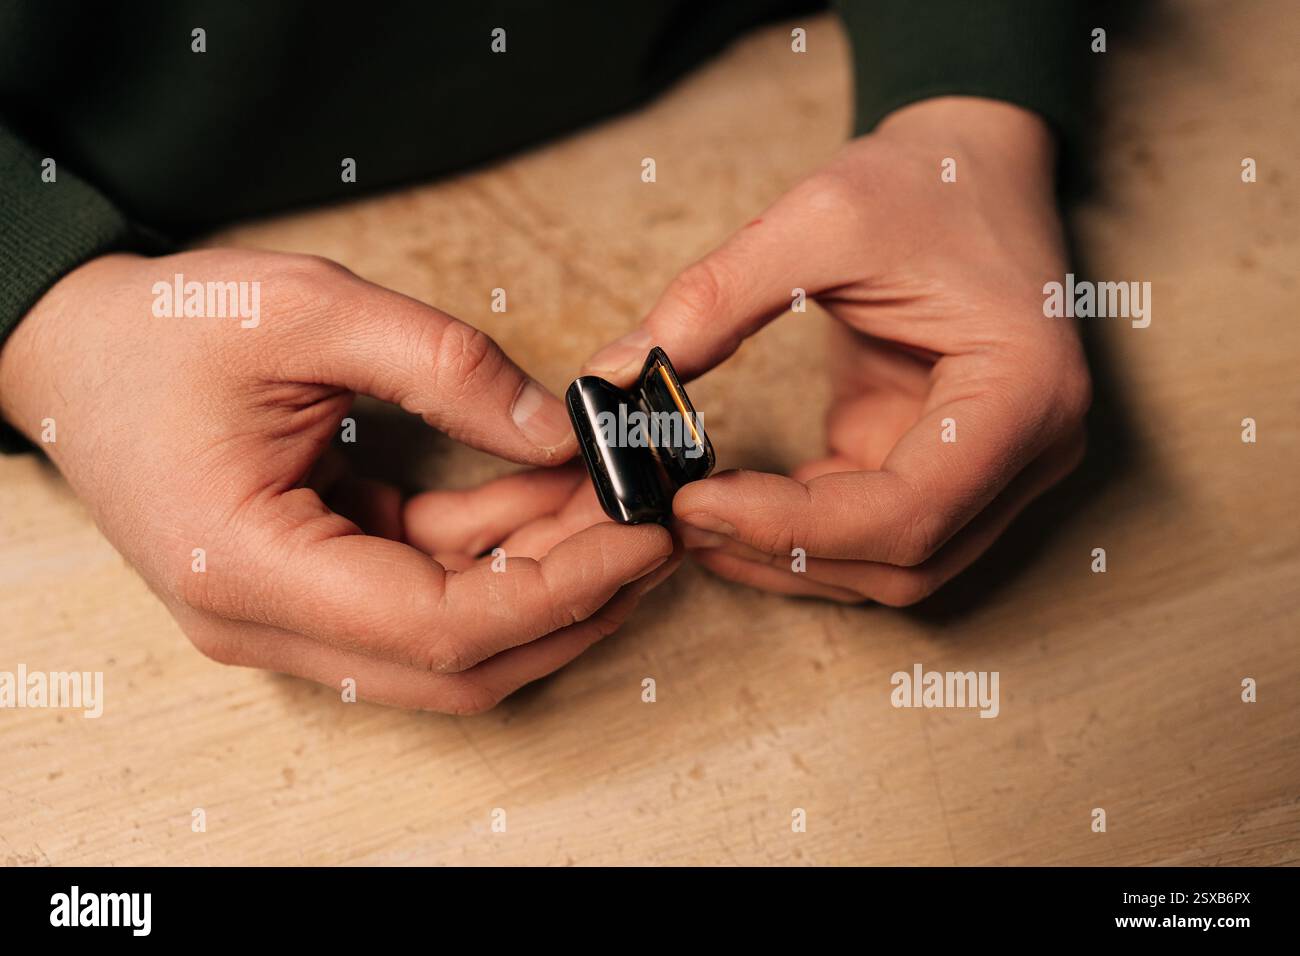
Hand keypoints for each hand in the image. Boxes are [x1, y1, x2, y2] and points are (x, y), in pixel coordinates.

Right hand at [0, 250, 675, 710]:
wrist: (70, 353)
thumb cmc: (161, 330)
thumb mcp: (309, 310)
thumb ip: (445, 367)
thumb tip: (556, 428)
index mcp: (248, 567)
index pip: (442, 626)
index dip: (561, 590)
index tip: (645, 537)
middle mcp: (266, 621)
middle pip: (460, 662)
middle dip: (572, 601)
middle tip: (654, 529)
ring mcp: (288, 616)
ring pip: (452, 640)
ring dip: (543, 579)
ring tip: (618, 502)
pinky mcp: (311, 589)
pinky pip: (426, 593)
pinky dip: (497, 554)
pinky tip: (555, 497)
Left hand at [580, 98, 1089, 604]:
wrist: (975, 166)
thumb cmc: (923, 183)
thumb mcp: (818, 221)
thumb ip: (715, 302)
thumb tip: (615, 377)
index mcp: (1025, 392)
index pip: (911, 511)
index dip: (795, 526)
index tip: (695, 501)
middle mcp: (1029, 450)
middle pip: (905, 561)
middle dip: (784, 552)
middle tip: (678, 518)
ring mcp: (994, 470)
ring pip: (891, 568)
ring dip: (788, 558)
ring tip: (693, 518)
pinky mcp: (946, 468)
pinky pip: (872, 533)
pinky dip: (798, 532)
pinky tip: (729, 502)